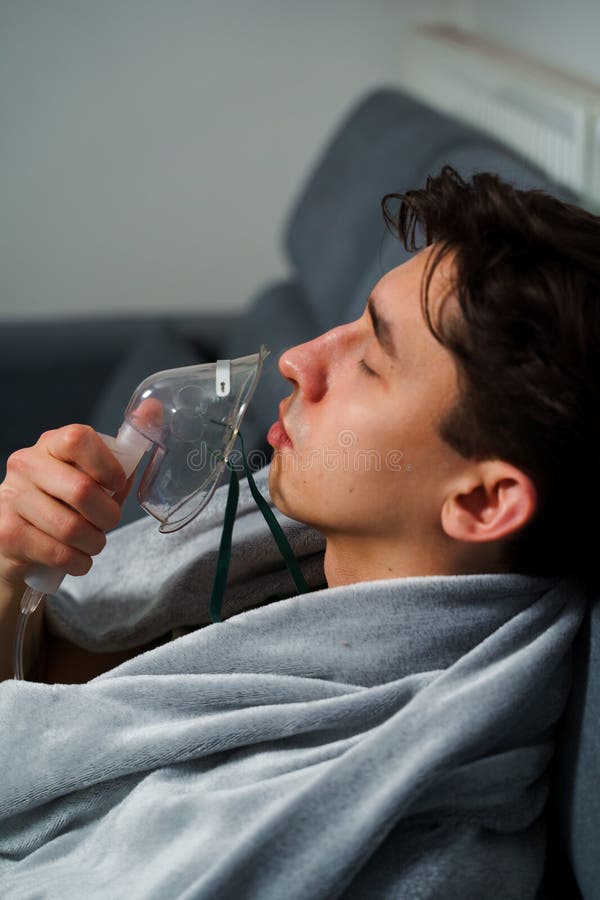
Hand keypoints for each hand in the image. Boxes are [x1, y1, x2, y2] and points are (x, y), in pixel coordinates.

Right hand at [0, 424, 133, 587]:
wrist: (19, 541)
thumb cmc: (66, 503)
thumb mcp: (96, 475)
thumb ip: (125, 448)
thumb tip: (155, 407)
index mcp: (51, 443)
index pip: (79, 439)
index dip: (107, 466)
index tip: (117, 485)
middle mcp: (25, 464)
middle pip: (82, 491)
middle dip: (108, 516)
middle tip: (108, 523)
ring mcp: (11, 498)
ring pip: (71, 528)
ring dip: (94, 544)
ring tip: (92, 543)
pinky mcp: (7, 533)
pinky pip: (57, 553)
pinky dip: (78, 562)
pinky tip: (77, 558)